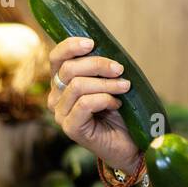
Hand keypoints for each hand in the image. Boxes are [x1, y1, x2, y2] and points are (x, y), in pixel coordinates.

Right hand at [47, 37, 140, 171]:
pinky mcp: (70, 128)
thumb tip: (103, 44)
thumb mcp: (111, 81)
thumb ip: (102, 66)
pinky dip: (104, 99)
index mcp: (62, 83)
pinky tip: (116, 103)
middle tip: (120, 69)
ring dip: (106, 83)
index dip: (70, 46)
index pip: (56, 58)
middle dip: (97, 64)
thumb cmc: (121, 111)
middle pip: (68, 69)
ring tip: (124, 87)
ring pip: (77, 86)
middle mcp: (56, 98)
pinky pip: (84, 104)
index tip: (92, 42)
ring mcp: (61, 114)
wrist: (132, 143)